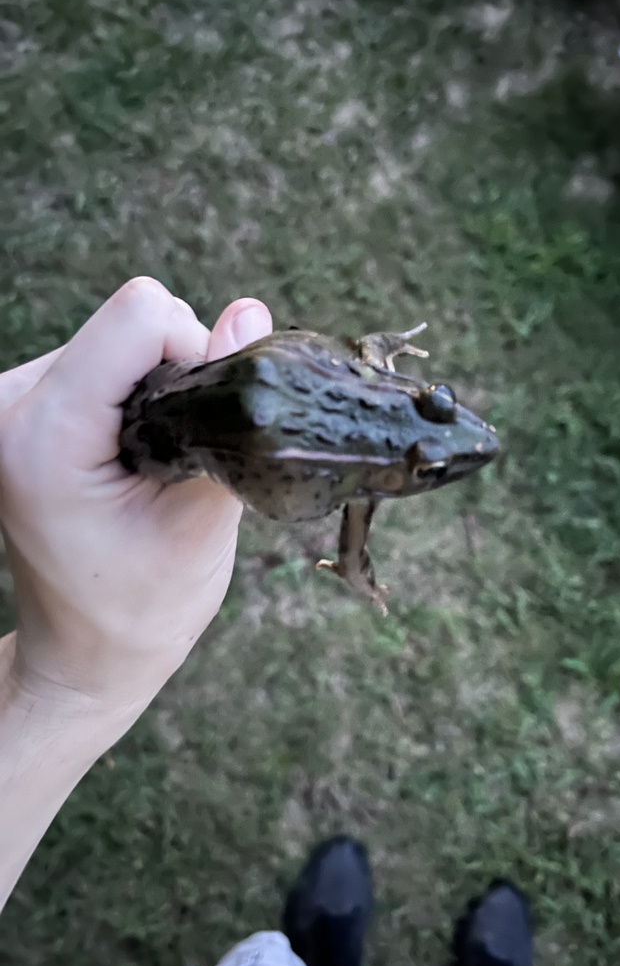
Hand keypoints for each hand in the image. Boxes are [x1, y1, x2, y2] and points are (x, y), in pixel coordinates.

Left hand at [0, 277, 271, 716]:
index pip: (138, 317)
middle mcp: (9, 403)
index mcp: (45, 434)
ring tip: (153, 465)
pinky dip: (136, 393)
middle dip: (178, 376)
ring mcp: (10, 400)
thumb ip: (228, 413)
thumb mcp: (202, 519)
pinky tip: (133, 455)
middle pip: (131, 321)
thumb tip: (250, 310)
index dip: (198, 354)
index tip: (207, 423)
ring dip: (158, 388)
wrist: (87, 654)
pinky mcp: (24, 404)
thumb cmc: (144, 607)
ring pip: (121, 336)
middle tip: (177, 461)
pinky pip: (104, 358)